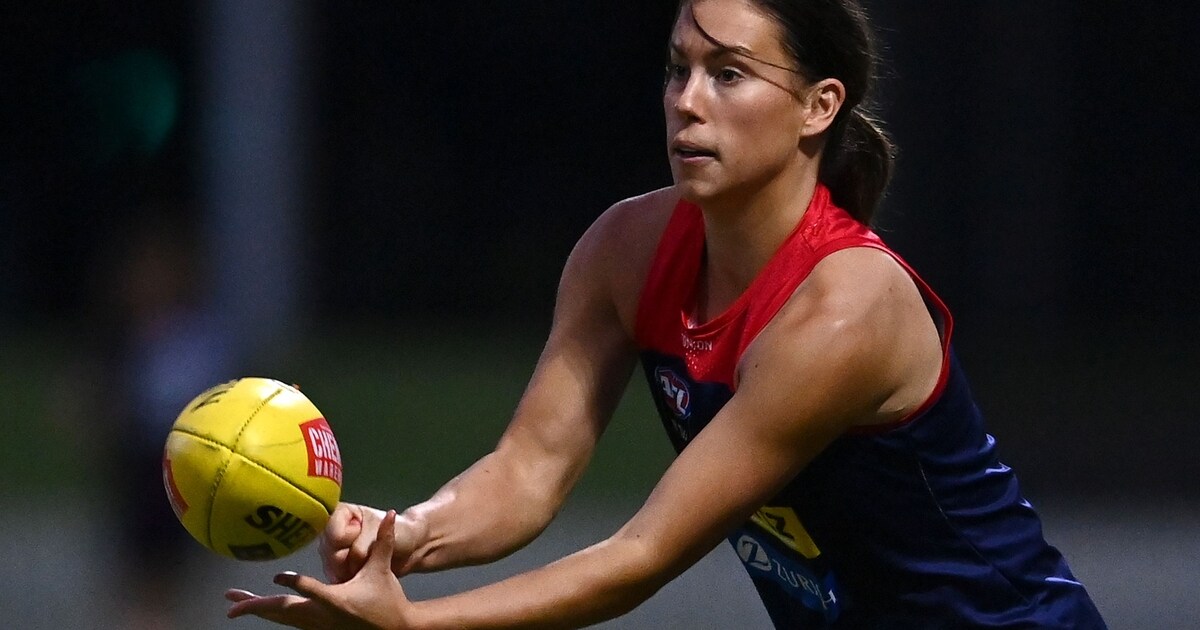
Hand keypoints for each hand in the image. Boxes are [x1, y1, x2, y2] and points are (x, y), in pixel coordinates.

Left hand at [226, 510, 413, 628]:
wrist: (394, 629)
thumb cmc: (388, 599)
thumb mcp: (383, 569)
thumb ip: (384, 541)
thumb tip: (392, 513)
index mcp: (336, 600)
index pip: (311, 591)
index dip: (294, 584)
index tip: (277, 577)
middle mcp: (322, 616)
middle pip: (283, 611)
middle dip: (255, 606)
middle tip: (231, 601)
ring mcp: (317, 626)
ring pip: (281, 619)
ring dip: (257, 610)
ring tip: (233, 605)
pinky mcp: (316, 629)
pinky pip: (287, 621)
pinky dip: (270, 615)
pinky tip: (258, 610)